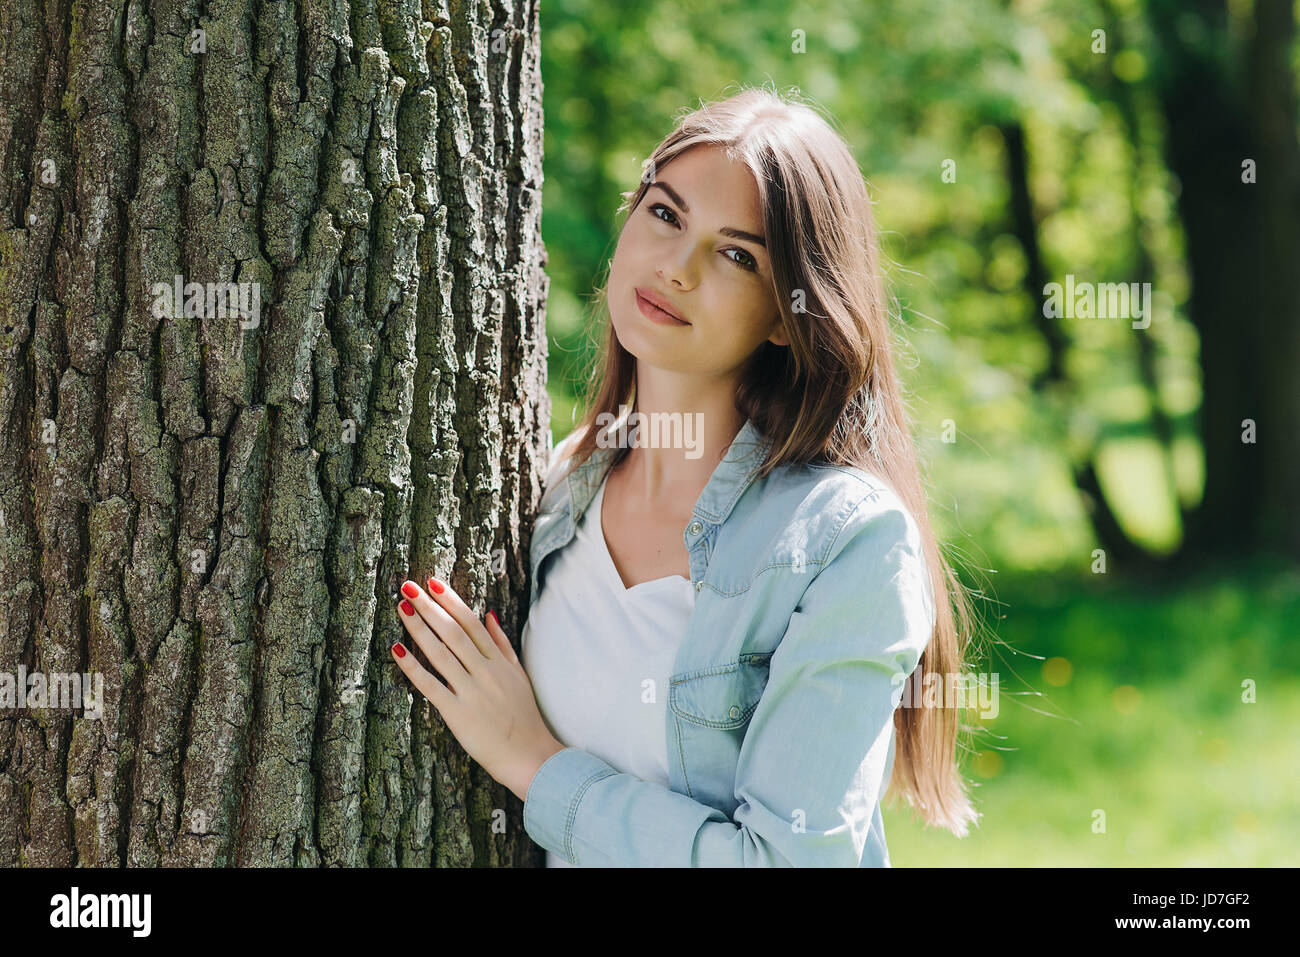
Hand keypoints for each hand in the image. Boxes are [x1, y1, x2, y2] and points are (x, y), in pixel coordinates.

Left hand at [392, 575, 564, 800]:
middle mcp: (485, 672)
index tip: (433, 583)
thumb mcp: (518, 675)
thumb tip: (489, 613)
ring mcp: (471, 692)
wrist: (529, 755)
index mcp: (499, 661)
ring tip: (401, 607)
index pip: (471, 623)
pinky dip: (413, 667)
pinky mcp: (457, 714)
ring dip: (419, 628)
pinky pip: (430, 686)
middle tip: (408, 586)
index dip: (451, 601)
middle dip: (429, 607)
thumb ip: (502, 644)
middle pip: (453, 632)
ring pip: (440, 653)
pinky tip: (397, 649)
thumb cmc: (523, 716)